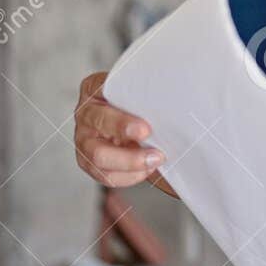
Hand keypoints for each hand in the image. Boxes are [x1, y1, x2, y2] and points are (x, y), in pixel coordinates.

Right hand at [74, 72, 176, 196]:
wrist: (141, 123)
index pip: (99, 92)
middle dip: (123, 132)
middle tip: (152, 145)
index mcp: (94, 88)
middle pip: (98, 126)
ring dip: (129, 162)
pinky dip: (128, 176)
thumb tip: (181, 92)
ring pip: (98, 156)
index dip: (120, 113)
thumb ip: (152, 89)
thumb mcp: (144, 90)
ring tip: (155, 160)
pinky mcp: (90, 162)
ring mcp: (84, 139)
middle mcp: (86, 113)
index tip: (145, 129)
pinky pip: (105, 175)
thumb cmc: (140, 103)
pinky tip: (146, 170)